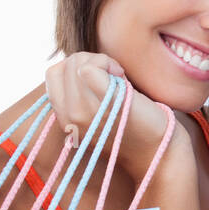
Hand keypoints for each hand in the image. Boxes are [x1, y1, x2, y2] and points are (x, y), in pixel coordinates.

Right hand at [44, 52, 187, 184]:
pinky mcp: (106, 103)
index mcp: (65, 119)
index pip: (53, 74)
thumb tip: (79, 64)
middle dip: (88, 60)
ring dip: (100, 61)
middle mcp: (70, 117)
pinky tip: (121, 75)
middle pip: (64, 66)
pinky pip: (89, 69)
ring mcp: (86, 111)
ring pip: (76, 64)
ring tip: (117, 76)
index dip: (75, 67)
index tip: (99, 76)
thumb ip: (81, 95)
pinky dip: (106, 62)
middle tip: (112, 74)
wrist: (156, 149)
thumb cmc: (131, 125)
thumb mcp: (97, 112)